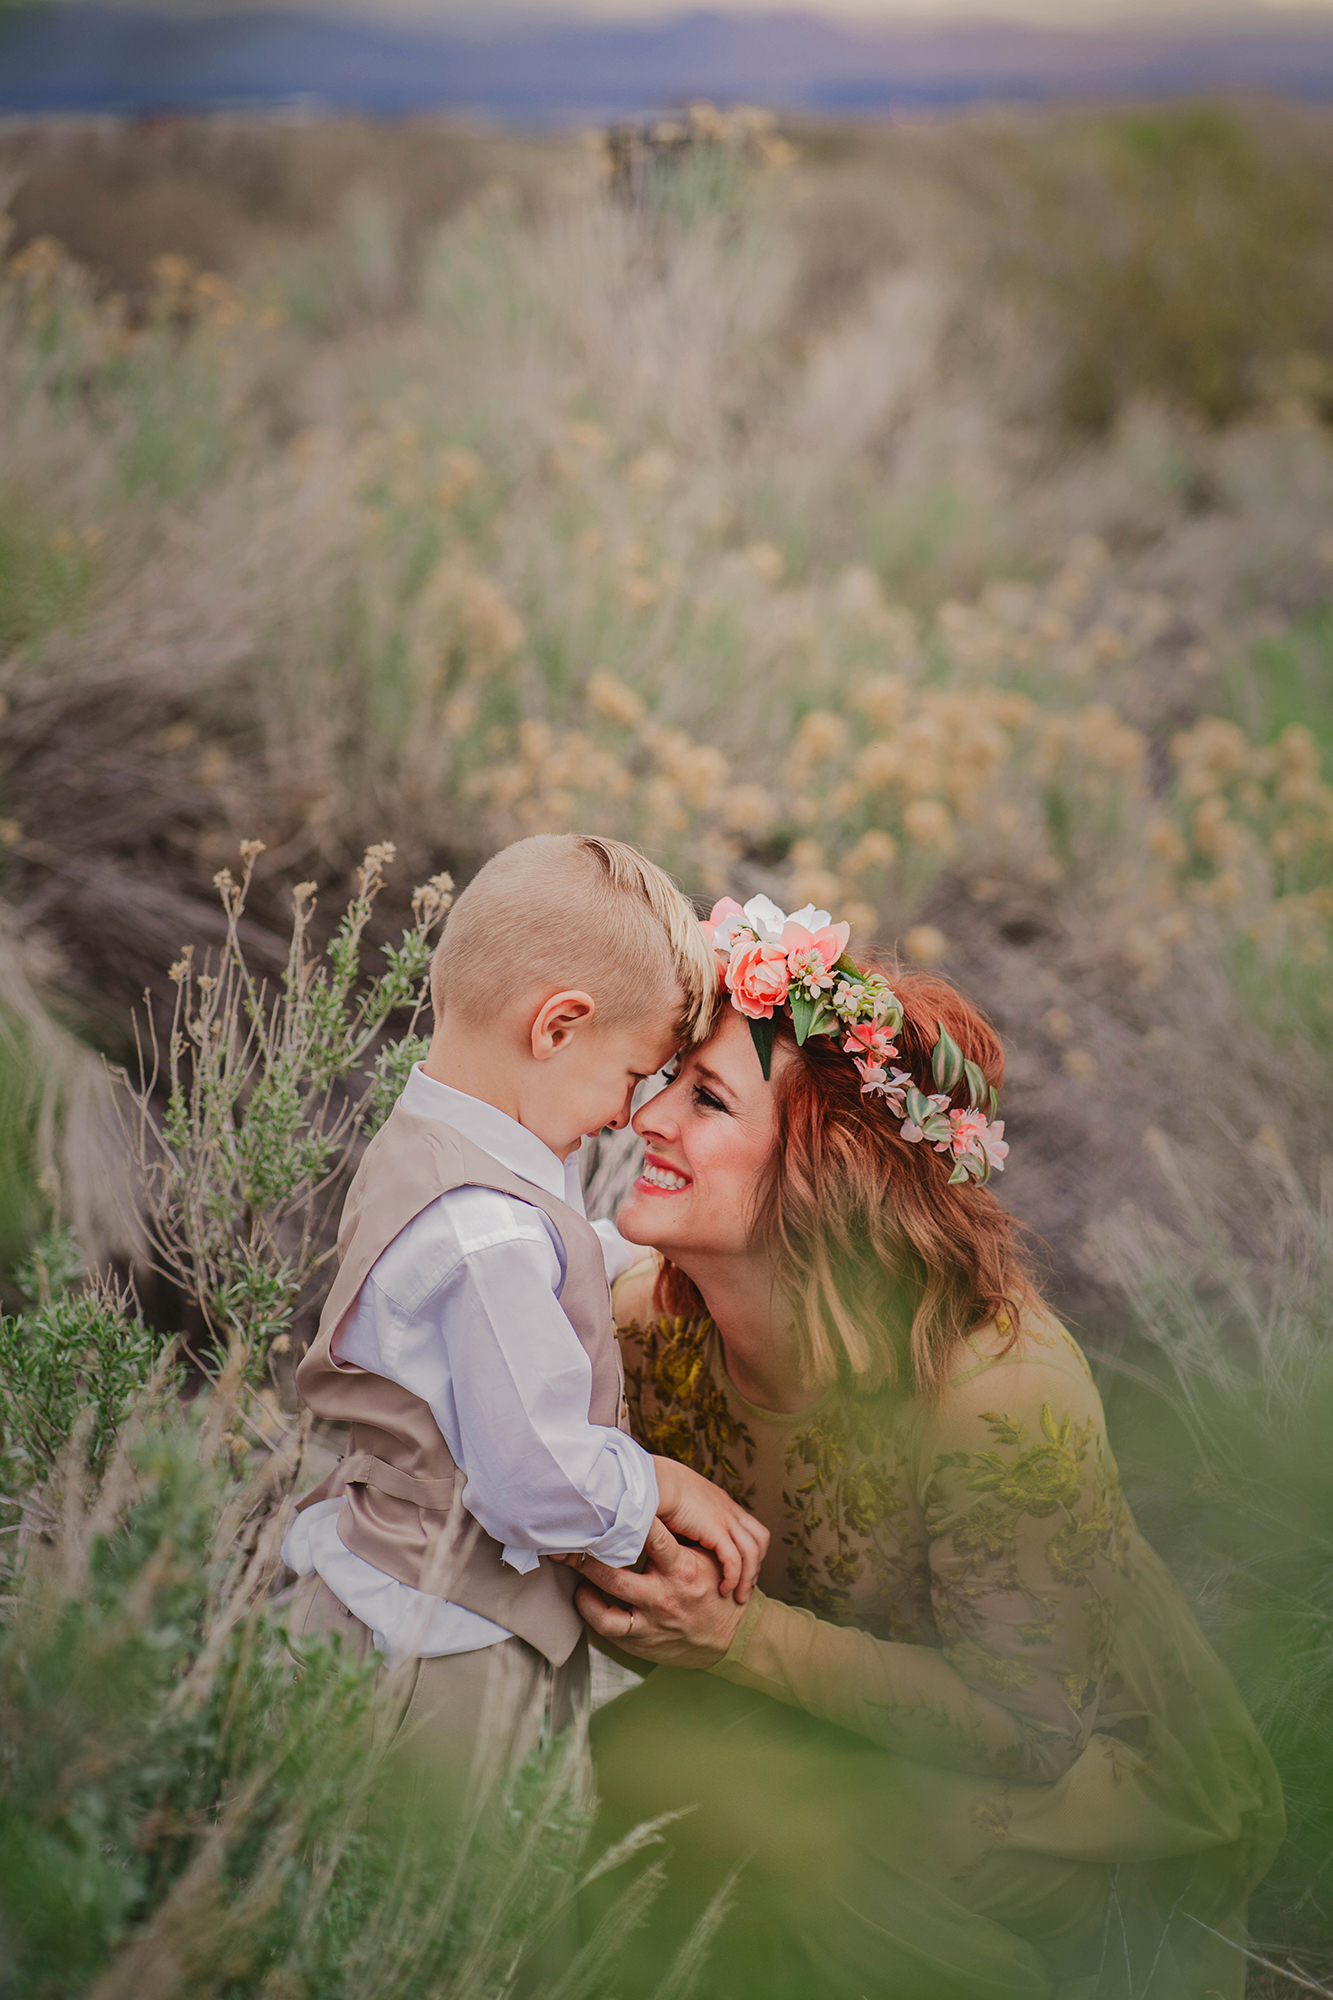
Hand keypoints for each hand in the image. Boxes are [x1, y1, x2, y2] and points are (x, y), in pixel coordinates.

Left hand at [559, 1518, 748, 1668]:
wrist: (732, 1638)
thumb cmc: (713, 1590)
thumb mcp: (704, 1559)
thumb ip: (678, 1537)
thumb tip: (648, 1504)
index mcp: (682, 1570)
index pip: (653, 1538)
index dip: (629, 1520)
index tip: (607, 1505)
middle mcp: (663, 1597)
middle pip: (614, 1576)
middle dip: (587, 1557)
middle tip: (570, 1541)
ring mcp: (650, 1623)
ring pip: (604, 1611)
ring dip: (583, 1590)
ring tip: (575, 1572)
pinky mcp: (642, 1642)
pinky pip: (608, 1630)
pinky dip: (592, 1613)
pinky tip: (587, 1597)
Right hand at [653, 1457, 769, 1602]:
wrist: (653, 1482)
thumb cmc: (658, 1492)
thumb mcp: (681, 1507)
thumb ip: (688, 1523)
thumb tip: (682, 1539)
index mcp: (723, 1503)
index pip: (751, 1529)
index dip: (751, 1551)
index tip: (742, 1571)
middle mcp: (729, 1510)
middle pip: (760, 1539)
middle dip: (756, 1565)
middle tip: (746, 1586)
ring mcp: (726, 1518)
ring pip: (752, 1552)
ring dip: (748, 1577)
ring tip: (740, 1597)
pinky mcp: (716, 1530)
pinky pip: (734, 1560)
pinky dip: (733, 1577)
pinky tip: (725, 1589)